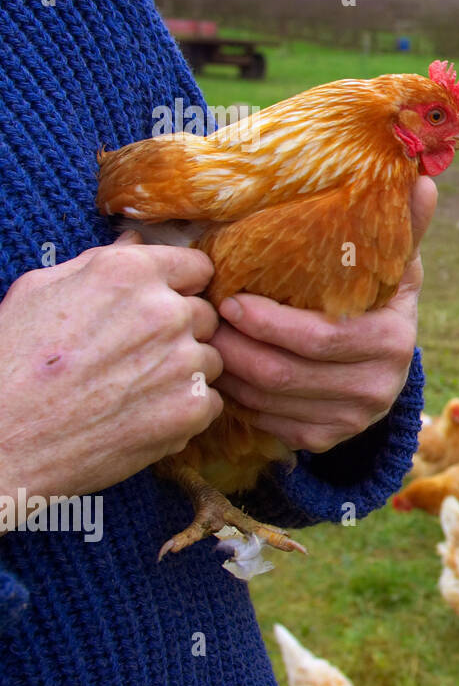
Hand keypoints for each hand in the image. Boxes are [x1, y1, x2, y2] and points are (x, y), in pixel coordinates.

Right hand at [0, 232, 222, 513]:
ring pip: (210, 359)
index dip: (181, 288)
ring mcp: (182, 361)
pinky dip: (184, 411)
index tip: (165, 306)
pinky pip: (209, 401)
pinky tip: (142, 417)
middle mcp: (165, 311)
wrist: (2, 443)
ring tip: (132, 390)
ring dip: (183, 373)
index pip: (196, 267)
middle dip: (180, 333)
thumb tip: (135, 242)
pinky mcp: (190, 409)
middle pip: (205, 315)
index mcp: (129, 273)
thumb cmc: (10, 364)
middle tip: (136, 357)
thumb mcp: (38, 292)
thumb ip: (97, 264)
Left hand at [208, 178, 435, 454]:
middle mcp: (379, 387)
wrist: (387, 359)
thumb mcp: (392, 260)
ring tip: (204, 341)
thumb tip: (424, 179)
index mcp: (393, 340)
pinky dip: (240, 400)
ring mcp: (353, 419)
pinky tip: (226, 372)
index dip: (270, 322)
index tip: (231, 298)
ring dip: (230, 374)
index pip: (323, 337)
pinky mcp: (328, 439)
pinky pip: (270, 424)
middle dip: (236, 348)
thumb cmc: (377, 295)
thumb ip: (403, 224)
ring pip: (271, 402)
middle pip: (287, 374)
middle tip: (202, 319)